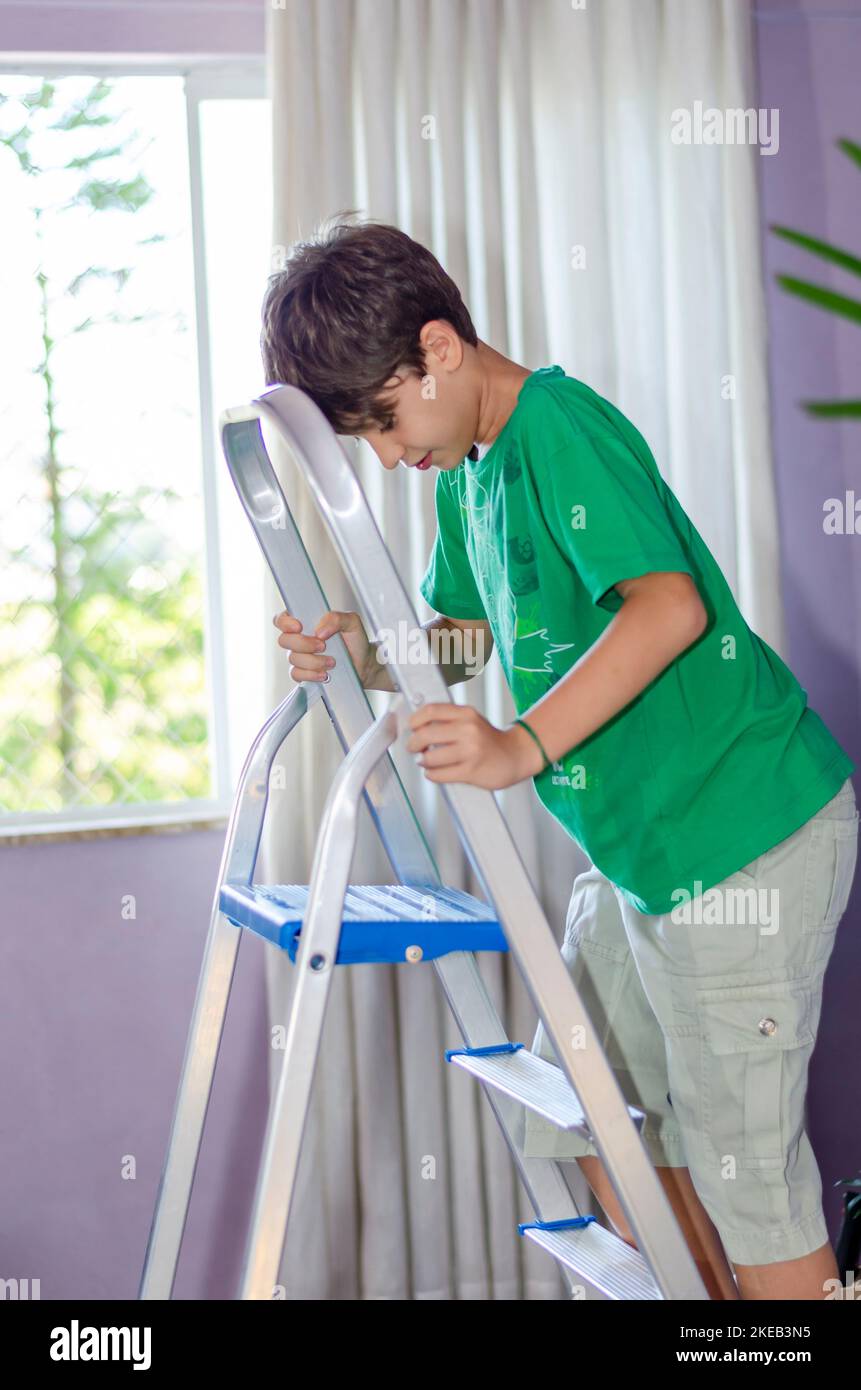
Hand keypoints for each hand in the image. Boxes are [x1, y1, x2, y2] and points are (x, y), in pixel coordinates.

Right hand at [273, 608, 379, 687]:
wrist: (363, 664)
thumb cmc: (355, 641)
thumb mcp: (351, 622)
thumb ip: (336, 618)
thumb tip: (319, 630)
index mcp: (307, 622)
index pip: (282, 619)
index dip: (285, 622)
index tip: (299, 626)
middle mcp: (300, 638)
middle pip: (284, 640)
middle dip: (304, 644)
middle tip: (323, 646)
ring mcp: (300, 657)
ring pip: (293, 658)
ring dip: (314, 661)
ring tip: (332, 661)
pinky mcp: (303, 673)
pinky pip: (297, 674)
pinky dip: (311, 674)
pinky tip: (324, 674)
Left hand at [405, 703, 544, 788]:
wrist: (515, 756)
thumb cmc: (488, 740)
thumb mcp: (471, 720)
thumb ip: (447, 719)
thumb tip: (416, 725)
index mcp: (466, 714)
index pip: (430, 711)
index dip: (414, 720)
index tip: (411, 727)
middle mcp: (469, 730)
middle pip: (426, 734)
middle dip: (413, 743)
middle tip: (413, 747)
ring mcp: (470, 751)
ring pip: (430, 757)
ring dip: (422, 761)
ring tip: (425, 761)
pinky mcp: (471, 771)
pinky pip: (439, 774)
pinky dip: (431, 774)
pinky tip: (434, 772)